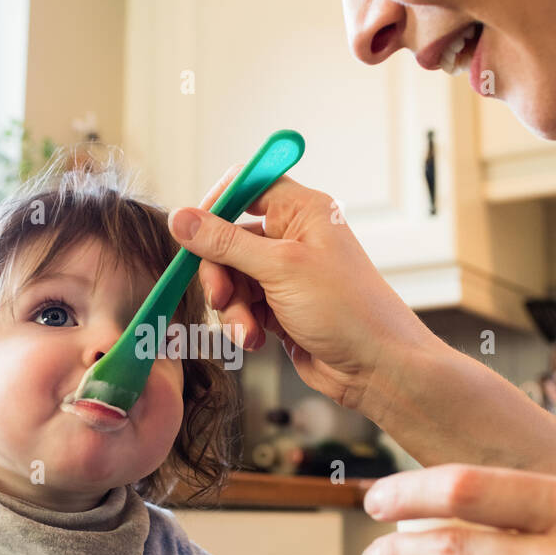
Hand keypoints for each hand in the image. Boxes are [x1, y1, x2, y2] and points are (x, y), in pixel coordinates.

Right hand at [168, 168, 430, 411]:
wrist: (375, 367)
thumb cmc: (345, 310)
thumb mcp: (279, 269)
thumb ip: (225, 243)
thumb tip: (179, 217)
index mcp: (302, 211)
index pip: (247, 187)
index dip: (216, 206)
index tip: (192, 232)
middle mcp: (293, 237)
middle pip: (229, 238)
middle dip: (219, 272)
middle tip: (220, 297)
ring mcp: (286, 274)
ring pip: (232, 278)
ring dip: (232, 307)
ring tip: (246, 330)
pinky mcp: (280, 307)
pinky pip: (243, 306)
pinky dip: (243, 324)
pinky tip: (255, 341)